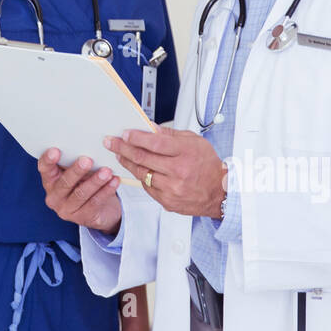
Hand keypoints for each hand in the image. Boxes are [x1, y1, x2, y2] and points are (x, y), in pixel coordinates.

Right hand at [38, 149, 121, 234]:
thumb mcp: (77, 173)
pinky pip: (95, 202)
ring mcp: (67, 209)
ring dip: (95, 181)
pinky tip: (114, 181)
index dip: (48, 160)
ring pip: (81, 194)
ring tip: (106, 171)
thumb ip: (76, 161)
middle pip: (64, 183)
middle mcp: (54, 197)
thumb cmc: (85, 183)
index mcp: (50, 181)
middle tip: (87, 160)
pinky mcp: (83, 218)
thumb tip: (87, 144)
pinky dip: (106, 191)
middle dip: (76, 171)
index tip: (56, 150)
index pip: (44, 169)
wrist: (99, 210)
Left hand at [106, 128, 226, 217]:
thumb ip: (171, 135)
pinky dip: (140, 177)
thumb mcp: (195, 141)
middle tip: (111, 142)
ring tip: (119, 154)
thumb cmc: (208, 164)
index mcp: (186, 153)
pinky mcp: (168, 202)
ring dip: (127, 163)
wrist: (219, 192)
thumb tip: (150, 128)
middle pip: (143, 158)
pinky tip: (136, 169)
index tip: (124, 133)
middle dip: (123, 148)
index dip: (137, 137)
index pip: (155, 143)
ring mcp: (172, 189)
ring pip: (142, 174)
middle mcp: (178, 172)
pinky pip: (147, 187)